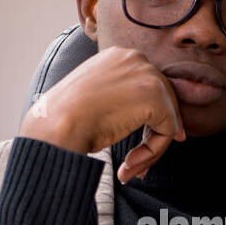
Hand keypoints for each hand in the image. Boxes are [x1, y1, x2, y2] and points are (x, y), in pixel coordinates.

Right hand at [20, 46, 185, 182]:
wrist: (58, 123)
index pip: (147, 86)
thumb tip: (144, 114)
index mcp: (118, 56)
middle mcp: (135, 58)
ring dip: (150, 150)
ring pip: (167, 118)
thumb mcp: (94, 97)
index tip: (141, 145)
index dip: (150, 117)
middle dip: (154, 135)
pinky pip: (167, 131)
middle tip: (136, 164)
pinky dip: (152, 153)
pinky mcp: (156, 97)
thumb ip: (119, 98)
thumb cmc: (66, 117)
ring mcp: (148, 75)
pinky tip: (129, 164)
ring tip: (129, 169)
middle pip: (163, 99)